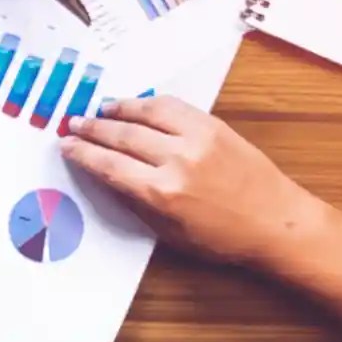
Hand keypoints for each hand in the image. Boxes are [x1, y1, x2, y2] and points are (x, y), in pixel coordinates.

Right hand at [60, 97, 319, 264]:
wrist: (275, 220)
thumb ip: (136, 203)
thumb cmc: (224, 238)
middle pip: (121, 136)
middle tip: (73, 123)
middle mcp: (176, 160)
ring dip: (117, 110)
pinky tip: (135, 105)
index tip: (66, 146)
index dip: (82, 154)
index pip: (108, 166)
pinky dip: (149, 103)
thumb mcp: (171, 233)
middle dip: (92, 129)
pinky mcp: (213, 125)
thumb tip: (108, 176)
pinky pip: (173, 106)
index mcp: (162, 193)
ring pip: (145, 113)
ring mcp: (196, 138)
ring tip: (99, 110)